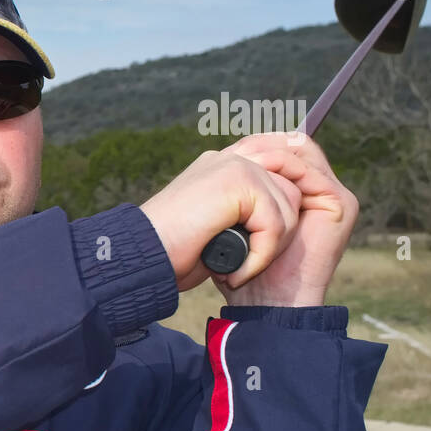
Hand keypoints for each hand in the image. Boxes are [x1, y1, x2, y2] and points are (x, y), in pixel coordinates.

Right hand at [140, 141, 302, 291]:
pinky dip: (260, 256)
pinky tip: (235, 271)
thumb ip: (238, 212)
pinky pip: (274, 225)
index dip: (287, 202)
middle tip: (248, 264)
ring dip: (269, 248)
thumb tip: (269, 219)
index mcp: (221, 164)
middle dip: (278, 234)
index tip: (278, 241)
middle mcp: (230, 159)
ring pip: (288, 208)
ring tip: (238, 268)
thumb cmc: (168, 250)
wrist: (140, 256)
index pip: (277, 169)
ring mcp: (235, 166)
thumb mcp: (210, 225)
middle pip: (289, 191)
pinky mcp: (239, 182)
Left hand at [212, 132, 358, 306]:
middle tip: (235, 148)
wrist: (265, 298)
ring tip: (244, 158)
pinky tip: (259, 171)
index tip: (227, 148)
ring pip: (301, 152)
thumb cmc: (242, 266)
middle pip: (292, 146)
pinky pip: (310, 171)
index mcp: (297, 194)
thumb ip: (234, 195)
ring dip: (271, 152)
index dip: (254, 145)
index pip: (279, 151)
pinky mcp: (339, 203)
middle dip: (262, 143)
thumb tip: (216, 161)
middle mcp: (317, 191)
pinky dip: (283, 166)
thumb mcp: (231, 223)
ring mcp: (331, 196)